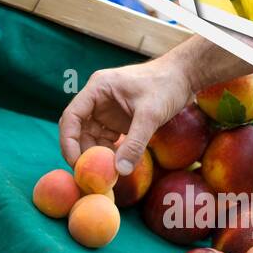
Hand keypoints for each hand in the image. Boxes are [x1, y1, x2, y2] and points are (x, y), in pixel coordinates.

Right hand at [59, 56, 191, 176]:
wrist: (184, 76)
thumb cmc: (166, 85)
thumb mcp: (150, 115)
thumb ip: (135, 143)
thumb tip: (121, 171)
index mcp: (97, 89)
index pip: (72, 117)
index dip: (68, 141)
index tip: (75, 163)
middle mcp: (97, 99)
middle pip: (79, 130)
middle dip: (82, 152)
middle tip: (89, 175)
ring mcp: (107, 110)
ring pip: (92, 137)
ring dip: (97, 155)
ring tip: (106, 174)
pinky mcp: (118, 120)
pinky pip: (106, 140)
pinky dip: (109, 153)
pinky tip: (117, 165)